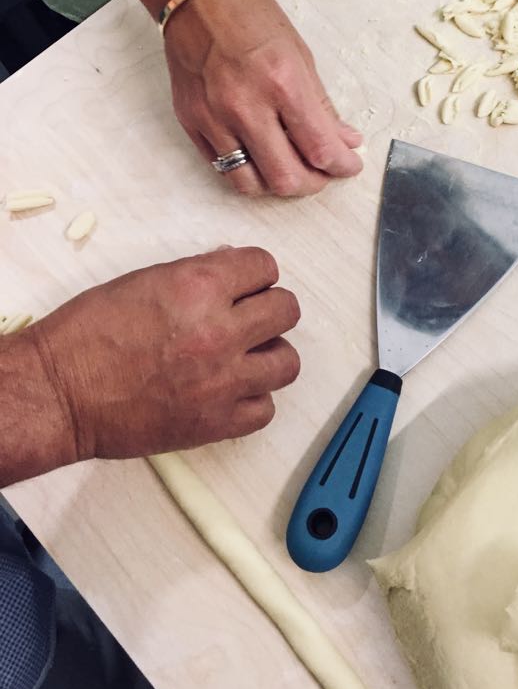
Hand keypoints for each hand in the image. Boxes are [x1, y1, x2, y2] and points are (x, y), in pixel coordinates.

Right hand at [27, 247, 300, 462]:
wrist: (59, 393)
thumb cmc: (87, 335)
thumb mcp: (144, 281)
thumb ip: (198, 274)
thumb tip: (232, 268)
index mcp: (199, 287)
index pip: (265, 266)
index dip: (255, 274)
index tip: (246, 285)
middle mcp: (219, 331)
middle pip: (287, 310)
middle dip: (269, 308)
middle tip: (248, 318)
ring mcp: (222, 380)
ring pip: (287, 362)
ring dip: (269, 355)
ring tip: (245, 356)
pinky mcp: (216, 422)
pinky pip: (265, 409)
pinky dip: (253, 399)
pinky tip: (230, 390)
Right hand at [163, 0, 362, 196]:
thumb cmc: (251, 16)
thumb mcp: (299, 55)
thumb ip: (321, 105)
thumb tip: (344, 141)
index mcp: (282, 83)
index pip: (320, 148)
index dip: (341, 166)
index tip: (348, 166)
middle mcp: (246, 106)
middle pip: (285, 178)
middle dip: (313, 184)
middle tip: (322, 173)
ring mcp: (214, 117)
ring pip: (250, 184)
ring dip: (277, 184)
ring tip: (291, 168)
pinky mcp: (192, 122)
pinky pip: (222, 167)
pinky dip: (248, 171)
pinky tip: (261, 157)